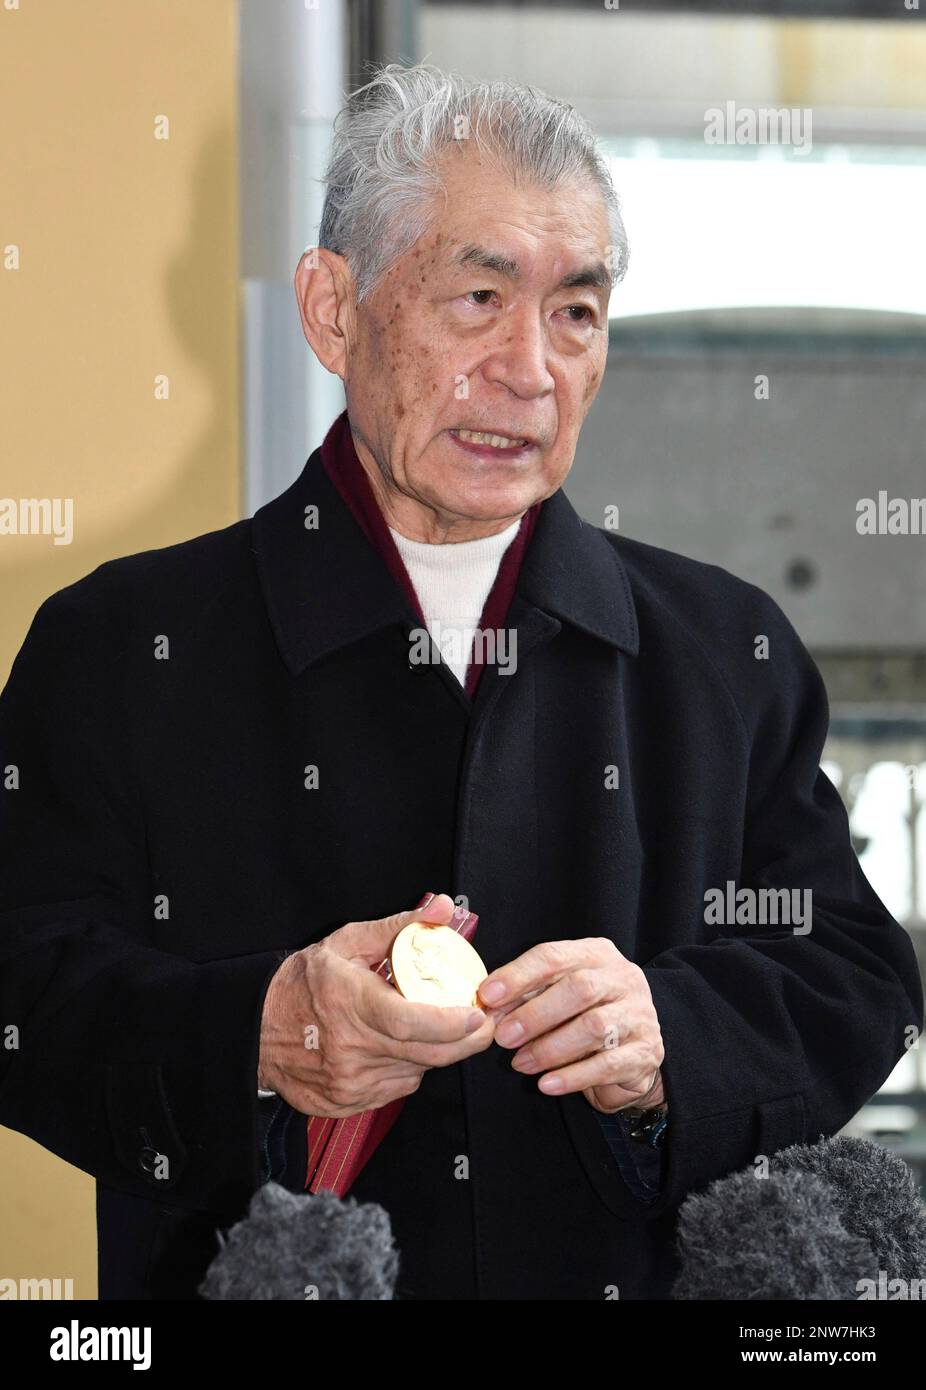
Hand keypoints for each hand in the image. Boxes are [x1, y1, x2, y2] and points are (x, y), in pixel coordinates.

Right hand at [258, 894, 498, 1115]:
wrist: (254, 1029)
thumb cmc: (302, 983)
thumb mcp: (345, 944)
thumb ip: (398, 926)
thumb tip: (443, 908)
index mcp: (349, 1004)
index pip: (409, 1023)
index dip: (450, 1023)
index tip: (476, 1013)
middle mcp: (349, 1048)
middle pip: (425, 1055)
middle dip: (465, 1042)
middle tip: (483, 1024)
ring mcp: (347, 1082)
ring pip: (416, 1073)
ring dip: (434, 1053)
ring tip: (434, 1029)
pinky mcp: (345, 1103)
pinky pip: (396, 1089)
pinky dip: (408, 1069)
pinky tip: (399, 1049)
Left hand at [477, 938, 664, 1114]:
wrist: (634, 1051)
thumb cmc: (585, 1015)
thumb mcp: (557, 995)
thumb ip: (527, 995)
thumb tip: (489, 1006)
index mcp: (597, 955)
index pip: (555, 956)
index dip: (519, 975)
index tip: (488, 995)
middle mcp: (624, 979)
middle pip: (579, 989)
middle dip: (535, 1014)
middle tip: (503, 1037)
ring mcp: (640, 1015)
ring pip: (594, 1028)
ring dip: (550, 1048)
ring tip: (520, 1063)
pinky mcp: (646, 1052)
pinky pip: (607, 1065)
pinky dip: (572, 1077)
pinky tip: (546, 1084)